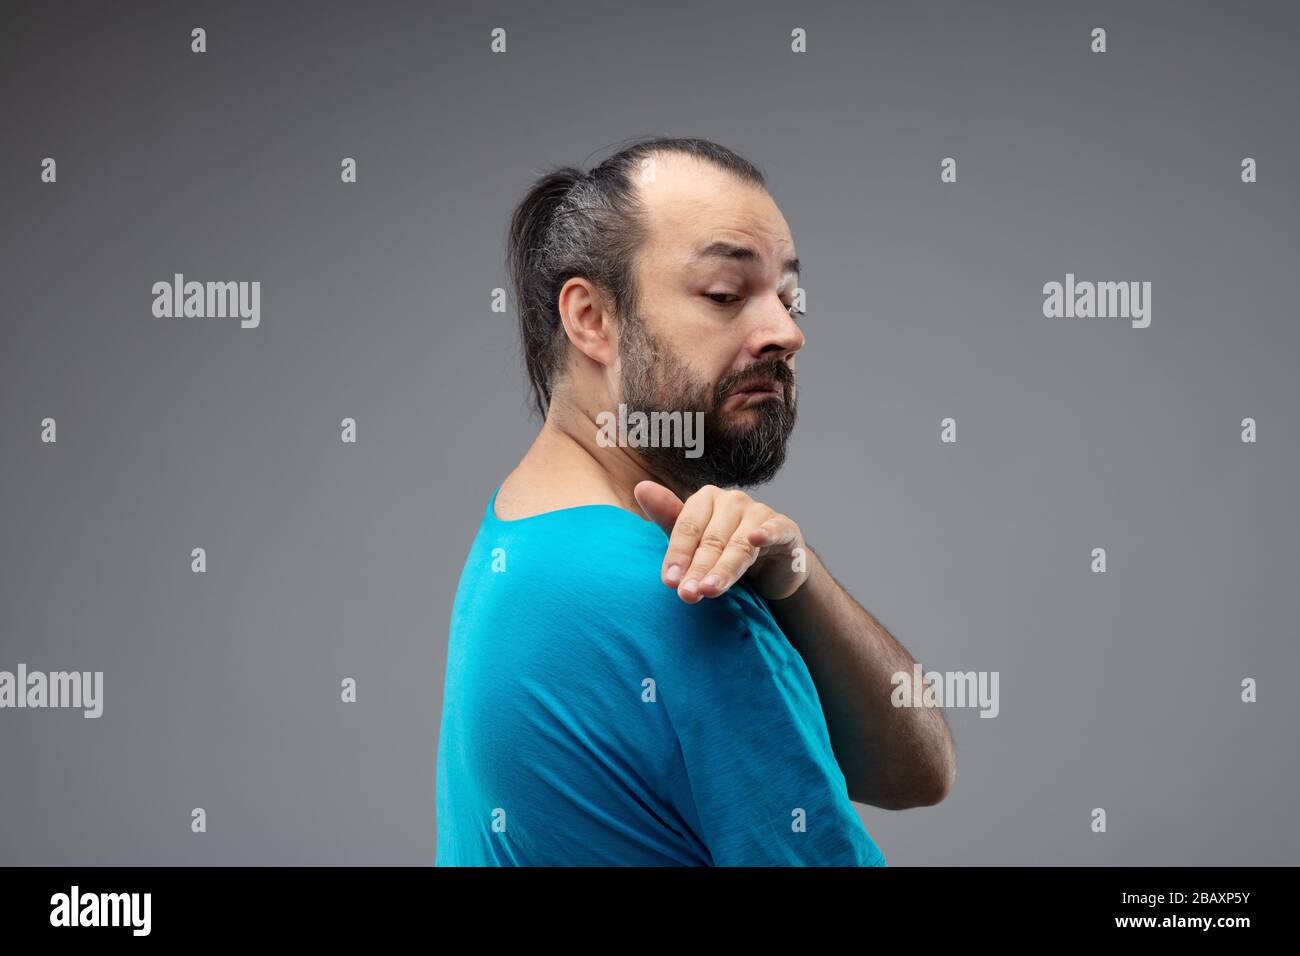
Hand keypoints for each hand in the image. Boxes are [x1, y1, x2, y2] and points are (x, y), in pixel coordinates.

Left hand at [633, 481, 808, 603]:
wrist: (770, 568)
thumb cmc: (723, 551)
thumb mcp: (693, 540)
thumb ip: (668, 519)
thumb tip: (640, 488)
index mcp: (705, 499)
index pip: (687, 527)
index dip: (677, 554)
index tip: (669, 581)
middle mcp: (733, 500)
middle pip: (711, 539)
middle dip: (698, 569)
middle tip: (687, 594)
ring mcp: (760, 513)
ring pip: (739, 544)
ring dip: (724, 568)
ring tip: (710, 590)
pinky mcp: (785, 528)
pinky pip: (775, 529)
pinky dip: (767, 533)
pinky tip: (756, 539)